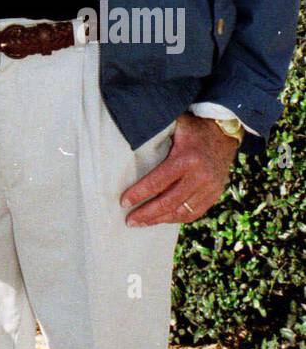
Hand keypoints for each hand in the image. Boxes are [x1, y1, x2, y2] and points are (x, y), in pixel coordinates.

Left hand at [121, 113, 239, 225]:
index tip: (124, 202)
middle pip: (168, 202)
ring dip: (160, 220)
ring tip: (142, 223)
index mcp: (187, 159)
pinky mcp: (215, 194)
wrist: (224, 133)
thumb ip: (156, 134)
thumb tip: (129, 137)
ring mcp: (209, 188)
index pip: (158, 182)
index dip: (139, 194)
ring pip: (181, 212)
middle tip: (129, 221)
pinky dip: (177, 218)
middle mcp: (200, 176)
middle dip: (146, 213)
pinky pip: (194, 213)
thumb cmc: (194, 128)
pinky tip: (162, 219)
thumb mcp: (176, 124)